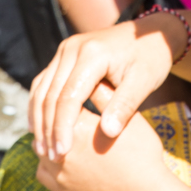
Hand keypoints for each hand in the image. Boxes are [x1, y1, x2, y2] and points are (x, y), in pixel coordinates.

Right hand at [28, 17, 180, 157]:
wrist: (150, 33)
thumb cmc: (150, 59)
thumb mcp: (143, 82)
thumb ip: (124, 106)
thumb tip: (108, 133)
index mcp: (92, 54)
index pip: (68, 96)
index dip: (62, 127)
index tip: (63, 153)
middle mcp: (72, 48)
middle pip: (50, 94)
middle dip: (48, 128)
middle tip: (50, 156)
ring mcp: (65, 50)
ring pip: (42, 88)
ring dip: (39, 119)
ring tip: (43, 148)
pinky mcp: (64, 55)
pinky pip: (44, 82)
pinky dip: (40, 105)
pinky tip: (40, 127)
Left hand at [34, 95, 173, 190]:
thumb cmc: (142, 154)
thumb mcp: (129, 118)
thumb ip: (105, 95)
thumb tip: (91, 77)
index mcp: (78, 126)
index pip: (59, 104)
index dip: (65, 98)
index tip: (71, 96)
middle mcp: (63, 149)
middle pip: (45, 125)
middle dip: (53, 118)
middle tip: (62, 113)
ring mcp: (59, 172)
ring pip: (39, 147)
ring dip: (47, 139)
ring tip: (61, 134)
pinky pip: (41, 172)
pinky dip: (46, 163)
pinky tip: (60, 157)